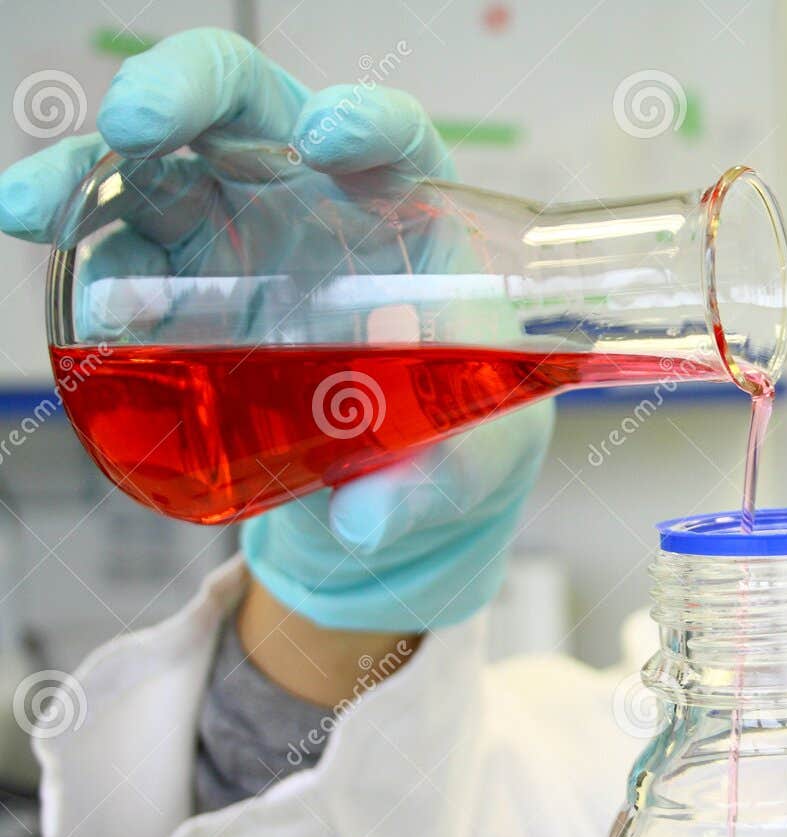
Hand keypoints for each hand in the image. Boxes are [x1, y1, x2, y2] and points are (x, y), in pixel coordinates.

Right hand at [0, 28, 551, 629]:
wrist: (397, 471)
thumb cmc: (454, 435)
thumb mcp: (466, 463)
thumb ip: (427, 482)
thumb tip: (364, 521)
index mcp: (412, 212)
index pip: (393, 136)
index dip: (364, 121)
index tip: (330, 142)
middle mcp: (317, 193)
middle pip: (249, 105)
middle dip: (185, 90)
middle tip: (135, 121)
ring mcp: (242, 225)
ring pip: (159, 161)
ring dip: (88, 171)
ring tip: (32, 208)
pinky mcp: (185, 272)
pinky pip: (124, 243)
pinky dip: (83, 248)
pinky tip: (56, 271)